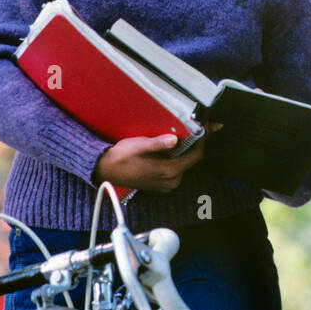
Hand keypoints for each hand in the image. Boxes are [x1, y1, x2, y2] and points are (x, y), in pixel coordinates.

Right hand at [91, 123, 217, 191]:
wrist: (105, 169)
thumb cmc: (121, 157)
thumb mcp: (140, 146)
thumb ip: (158, 144)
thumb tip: (174, 140)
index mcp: (169, 172)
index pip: (196, 156)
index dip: (202, 140)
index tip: (205, 127)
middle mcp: (171, 181)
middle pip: (192, 159)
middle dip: (195, 142)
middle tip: (198, 126)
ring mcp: (167, 183)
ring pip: (184, 162)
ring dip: (186, 148)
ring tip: (186, 133)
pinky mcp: (162, 182)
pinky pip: (176, 167)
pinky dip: (178, 156)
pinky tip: (173, 145)